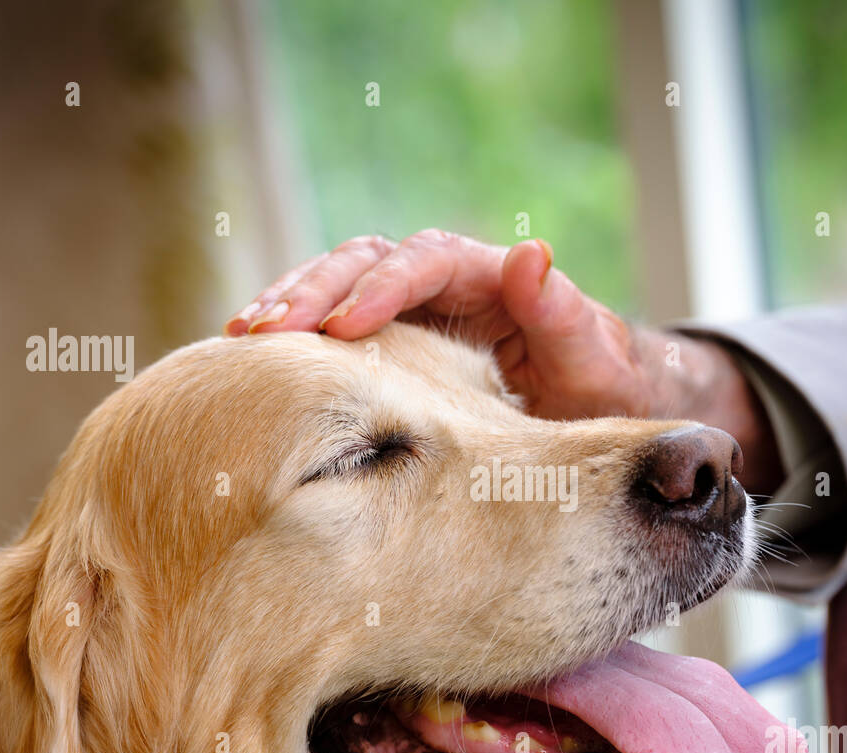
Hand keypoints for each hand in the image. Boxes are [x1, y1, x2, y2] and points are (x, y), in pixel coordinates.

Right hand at [226, 230, 781, 492]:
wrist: (601, 405)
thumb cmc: (605, 385)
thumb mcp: (593, 357)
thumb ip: (563, 313)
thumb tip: (532, 253)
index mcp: (487, 276)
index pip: (423, 264)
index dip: (380, 290)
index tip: (342, 326)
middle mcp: (445, 281)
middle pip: (365, 263)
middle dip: (314, 290)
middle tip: (265, 329)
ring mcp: (416, 308)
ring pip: (340, 286)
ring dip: (292, 306)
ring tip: (241, 337)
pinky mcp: (397, 339)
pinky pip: (339, 327)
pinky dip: (300, 339)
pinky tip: (255, 362)